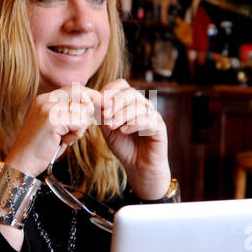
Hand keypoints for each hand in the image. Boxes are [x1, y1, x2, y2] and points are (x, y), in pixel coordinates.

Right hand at [4, 84, 98, 177]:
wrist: (22, 162)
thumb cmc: (41, 148)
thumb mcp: (57, 126)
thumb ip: (70, 114)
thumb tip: (92, 105)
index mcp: (45, 99)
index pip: (75, 89)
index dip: (90, 96)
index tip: (103, 105)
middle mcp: (46, 99)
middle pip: (81, 94)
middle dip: (88, 111)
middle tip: (77, 130)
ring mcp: (48, 108)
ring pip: (83, 110)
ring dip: (80, 128)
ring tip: (65, 138)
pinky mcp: (52, 119)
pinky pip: (79, 122)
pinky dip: (75, 134)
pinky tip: (63, 141)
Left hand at [98, 80, 170, 199]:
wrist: (139, 166)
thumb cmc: (124, 146)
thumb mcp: (107, 128)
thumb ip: (102, 114)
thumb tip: (92, 100)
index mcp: (130, 102)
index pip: (121, 85)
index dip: (109, 91)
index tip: (99, 102)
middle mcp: (143, 105)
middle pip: (130, 93)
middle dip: (114, 103)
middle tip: (104, 116)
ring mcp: (152, 114)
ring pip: (138, 105)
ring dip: (121, 114)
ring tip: (111, 126)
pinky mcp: (159, 126)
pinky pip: (147, 119)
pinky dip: (133, 123)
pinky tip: (124, 131)